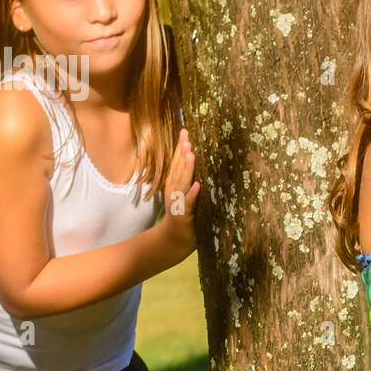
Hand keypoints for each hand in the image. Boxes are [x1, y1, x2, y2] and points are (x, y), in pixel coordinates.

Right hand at [161, 128, 200, 258]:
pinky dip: (192, 194)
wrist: (176, 238)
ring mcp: (178, 201)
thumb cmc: (184, 212)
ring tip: (191, 155)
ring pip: (182, 183)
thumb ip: (187, 175)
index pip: (176, 161)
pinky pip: (189, 203)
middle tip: (187, 138)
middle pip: (177, 168)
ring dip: (186, 169)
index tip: (185, 131)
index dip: (179, 146)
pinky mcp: (184, 214)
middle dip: (181, 153)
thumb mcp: (184, 191)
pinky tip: (197, 186)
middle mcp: (173, 189)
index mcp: (174, 182)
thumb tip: (194, 155)